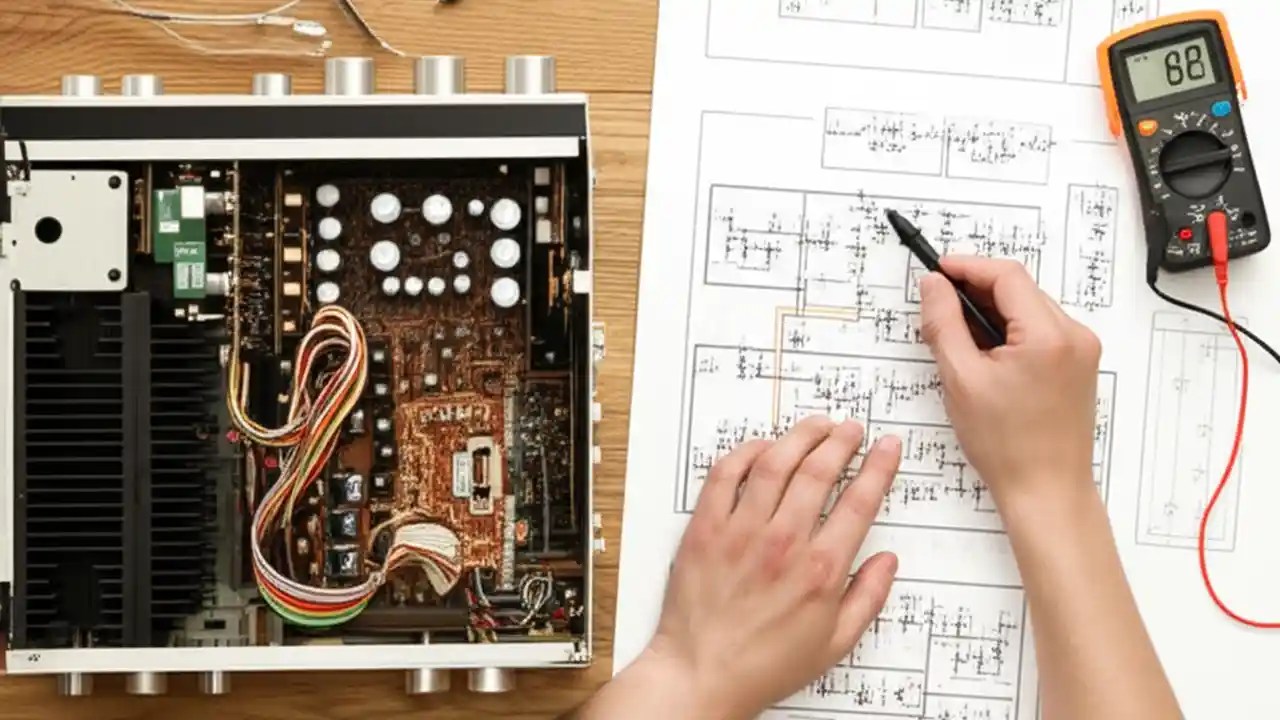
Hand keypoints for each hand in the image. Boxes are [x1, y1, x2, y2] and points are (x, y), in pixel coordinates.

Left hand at [633, 416, 902, 719]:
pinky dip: (746, 452)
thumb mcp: (834, 643)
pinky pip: (725, 475)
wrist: (702, 675)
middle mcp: (783, 543)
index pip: (860, 501)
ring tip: (816, 425)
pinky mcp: (705, 529)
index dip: (878, 467)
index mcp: (820, 570)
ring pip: (775, 462)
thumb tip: (887, 562)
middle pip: (819, 471)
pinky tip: (763, 446)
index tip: (887, 448)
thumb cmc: (764, 665)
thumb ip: (867, 598)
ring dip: (800, 436)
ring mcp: (740, 532)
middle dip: (842, 441)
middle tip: (851, 429)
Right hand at [918, 256, 1101, 501]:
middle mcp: (1073, 335)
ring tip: (957, 335)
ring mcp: (1080, 350)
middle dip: (976, 290)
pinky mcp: (1078, 365)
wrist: (1046, 490)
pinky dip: (1009, 331)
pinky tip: (983, 353)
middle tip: (938, 305)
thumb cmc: (1007, 445)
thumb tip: (934, 285)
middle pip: (1019, 289)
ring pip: (1029, 309)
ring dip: (992, 311)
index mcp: (1048, 335)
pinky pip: (1040, 331)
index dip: (966, 267)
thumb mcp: (961, 378)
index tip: (937, 271)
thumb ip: (943, 323)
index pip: (1006, 276)